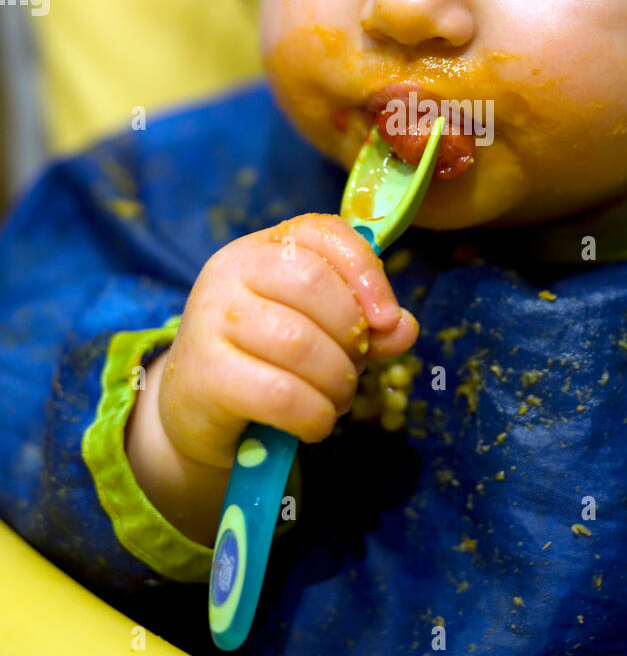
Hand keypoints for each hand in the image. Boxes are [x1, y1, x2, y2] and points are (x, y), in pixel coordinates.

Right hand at [155, 212, 417, 472]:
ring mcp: (210, 320)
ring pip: (300, 344)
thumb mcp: (316, 328)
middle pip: (314, 286)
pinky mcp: (206, 375)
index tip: (388, 320)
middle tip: (353, 369)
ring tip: (335, 398)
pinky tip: (314, 422)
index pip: (323, 233)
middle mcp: (229, 272)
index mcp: (261, 248)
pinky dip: (314, 415)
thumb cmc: (265, 358)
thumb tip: (403, 328)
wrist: (194, 409)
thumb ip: (364, 320)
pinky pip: (281, 394)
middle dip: (352, 337)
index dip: (366, 273)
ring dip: (337, 382)